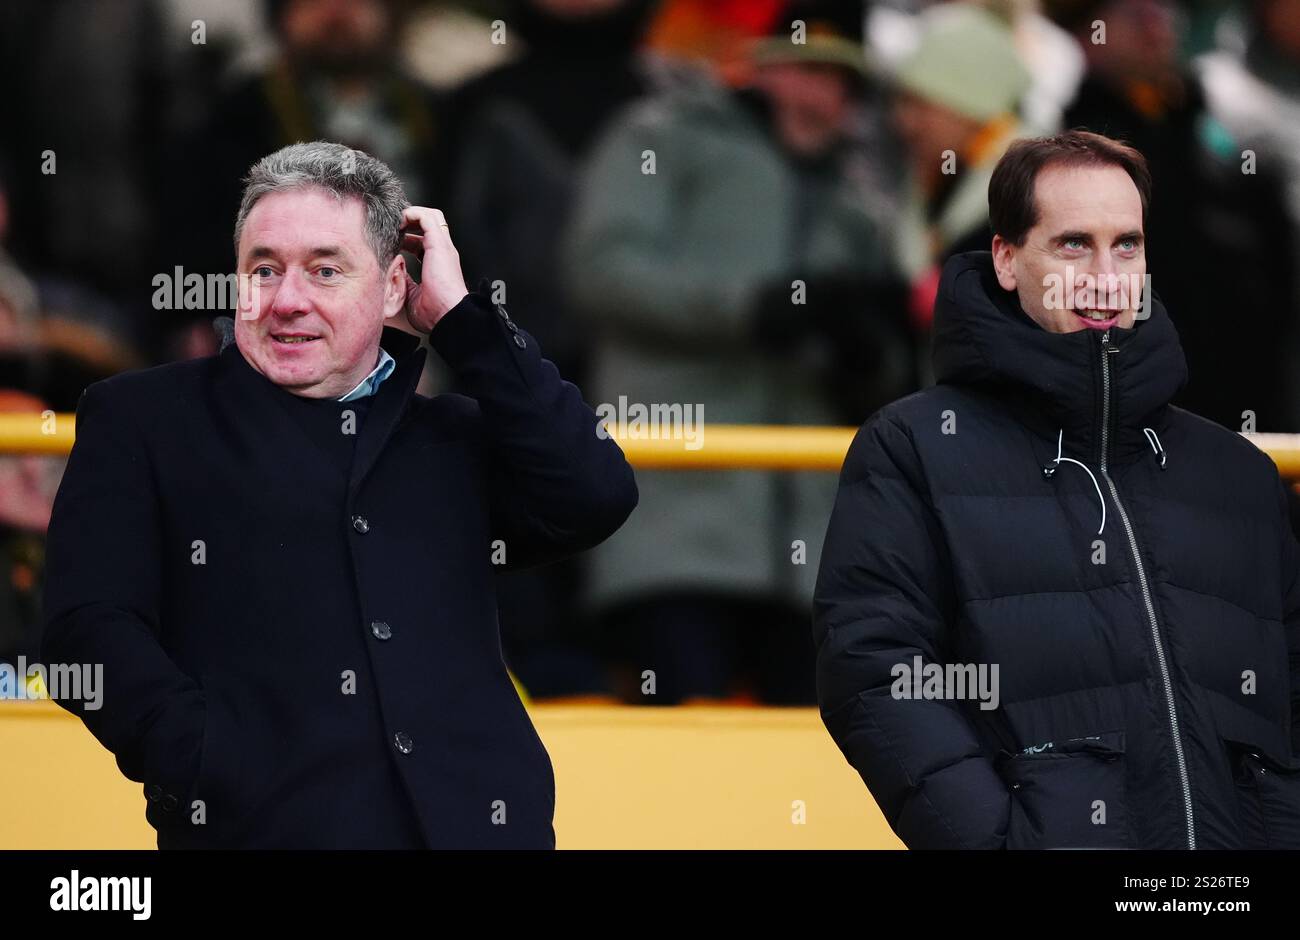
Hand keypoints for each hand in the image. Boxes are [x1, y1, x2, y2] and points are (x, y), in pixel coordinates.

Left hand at [399, 206, 468, 331]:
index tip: (391, 242)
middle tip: (391, 228)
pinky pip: (425, 217)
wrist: (448, 315)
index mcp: (439, 263)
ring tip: (394, 223)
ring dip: (410, 215)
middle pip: (429, 223)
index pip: (424, 241)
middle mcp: (443, 251)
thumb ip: (404, 281)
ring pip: (429, 215)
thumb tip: (392, 274)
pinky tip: (397, 224)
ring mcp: (443, 246)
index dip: (406, 238)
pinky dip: (410, 214)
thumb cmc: (434, 313)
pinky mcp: (438, 243)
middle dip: (409, 221)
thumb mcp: (412, 295)